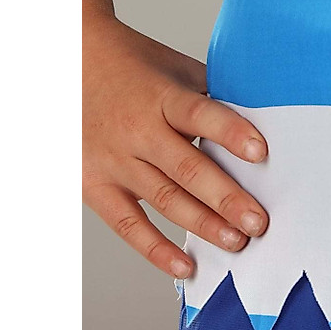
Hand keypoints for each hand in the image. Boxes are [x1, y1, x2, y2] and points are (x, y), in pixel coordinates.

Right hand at [83, 15, 269, 278]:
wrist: (69, 63)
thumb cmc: (132, 64)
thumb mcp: (175, 67)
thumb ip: (210, 94)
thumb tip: (259, 117)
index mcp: (162, 97)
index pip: (200, 114)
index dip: (231, 133)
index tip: (261, 152)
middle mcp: (138, 131)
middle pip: (186, 168)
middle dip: (226, 198)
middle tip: (259, 222)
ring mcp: (115, 161)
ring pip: (164, 200)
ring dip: (203, 225)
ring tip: (238, 242)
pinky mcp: (95, 186)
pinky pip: (128, 225)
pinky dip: (157, 250)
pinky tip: (187, 266)